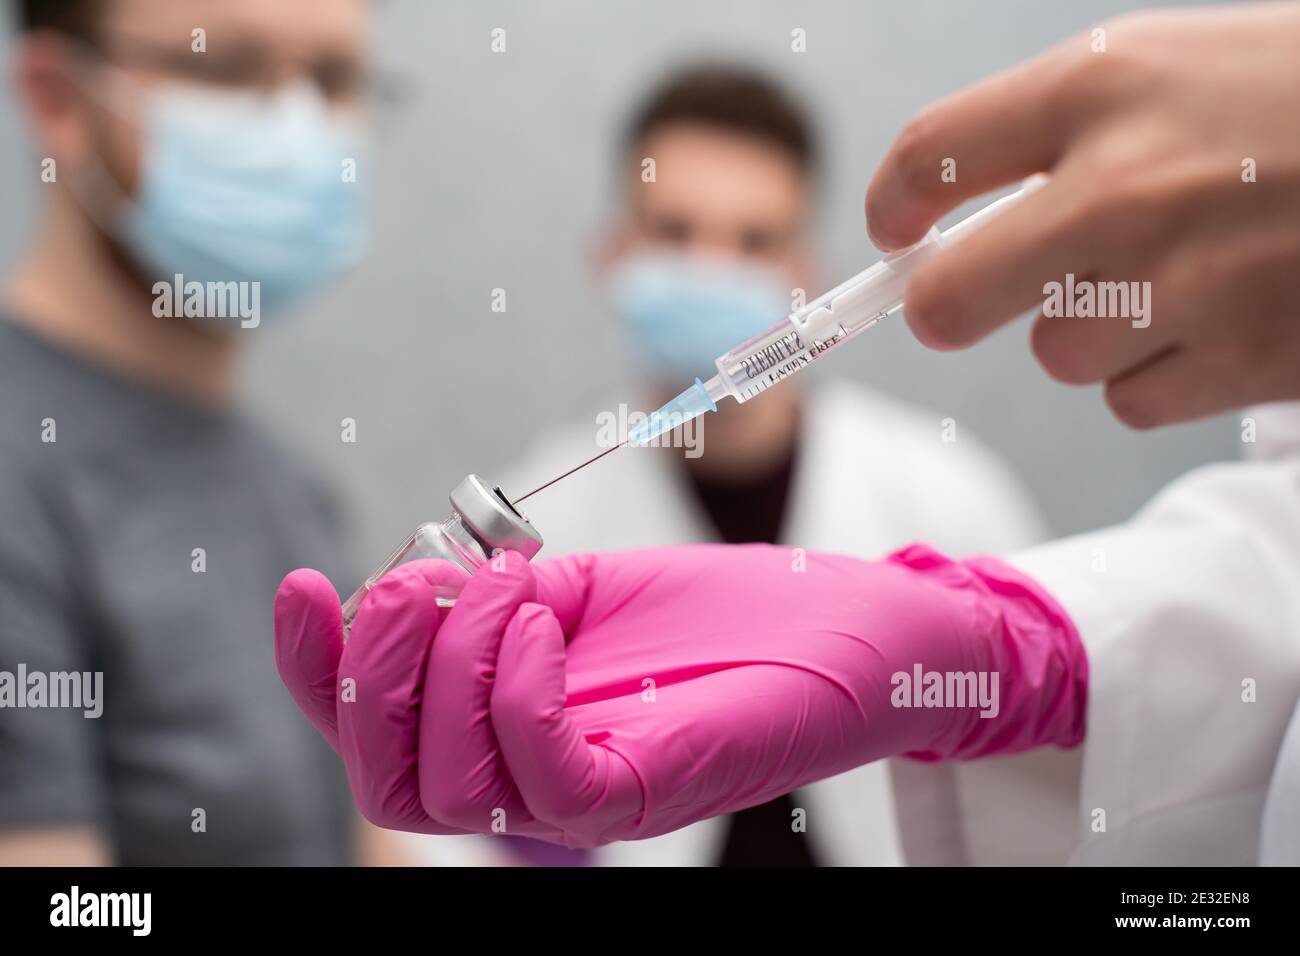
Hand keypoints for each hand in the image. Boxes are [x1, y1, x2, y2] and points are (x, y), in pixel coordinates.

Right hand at [275, 545, 1085, 845]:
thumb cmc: (732, 608)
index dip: (314, 668)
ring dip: (448, 660)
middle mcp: (532, 778)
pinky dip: (516, 687)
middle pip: (385, 775)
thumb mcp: (587, 586)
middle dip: (377, 664)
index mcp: (508, 730)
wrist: (860, 626)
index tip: (304, 582)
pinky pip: (539, 776)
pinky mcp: (644, 793)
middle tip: (431, 578)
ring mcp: (588, 795)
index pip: (373, 732)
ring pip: (444, 784)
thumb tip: (407, 581)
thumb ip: (493, 598)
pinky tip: (546, 619)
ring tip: (516, 585)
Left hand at [865, 2, 1299, 427]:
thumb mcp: (1181, 65)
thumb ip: (1066, 132)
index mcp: (1104, 85)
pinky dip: (1162, 373)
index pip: (928, 156)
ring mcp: (1179, 285)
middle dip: (945, 305)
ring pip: (1058, 354)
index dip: (891, 205)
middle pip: (950, 298)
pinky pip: (1131, 401)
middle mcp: (1122, 188)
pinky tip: (1228, 317)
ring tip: (1188, 272)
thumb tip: (960, 215)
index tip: (893, 230)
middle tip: (961, 301)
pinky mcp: (1237, 361)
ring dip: (1097, 328)